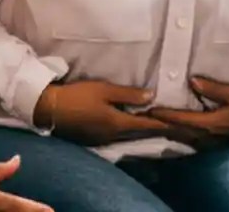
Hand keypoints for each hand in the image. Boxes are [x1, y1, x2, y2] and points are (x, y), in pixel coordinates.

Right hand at [33, 80, 170, 145]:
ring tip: (155, 125)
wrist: (49, 109)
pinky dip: (129, 132)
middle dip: (156, 129)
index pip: (147, 125)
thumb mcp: (104, 90)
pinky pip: (118, 137)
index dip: (163, 123)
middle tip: (172, 126)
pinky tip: (130, 127)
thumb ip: (128, 95)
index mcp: (118, 123)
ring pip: (129, 136)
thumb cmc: (78, 96)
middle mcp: (114, 136)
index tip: (179, 123)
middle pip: (140, 133)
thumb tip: (152, 97)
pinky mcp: (94, 140)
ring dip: (142, 131)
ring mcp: (103, 140)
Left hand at [145, 77, 228, 146]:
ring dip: (167, 128)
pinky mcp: (212, 143)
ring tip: (151, 120)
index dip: (163, 115)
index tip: (148, 109)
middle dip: (159, 123)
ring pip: (182, 136)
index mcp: (210, 123)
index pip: (180, 119)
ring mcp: (209, 142)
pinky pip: (190, 139)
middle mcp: (206, 136)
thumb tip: (192, 81)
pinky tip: (170, 127)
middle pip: (177, 130)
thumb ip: (213, 88)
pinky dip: (178, 132)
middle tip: (141, 114)